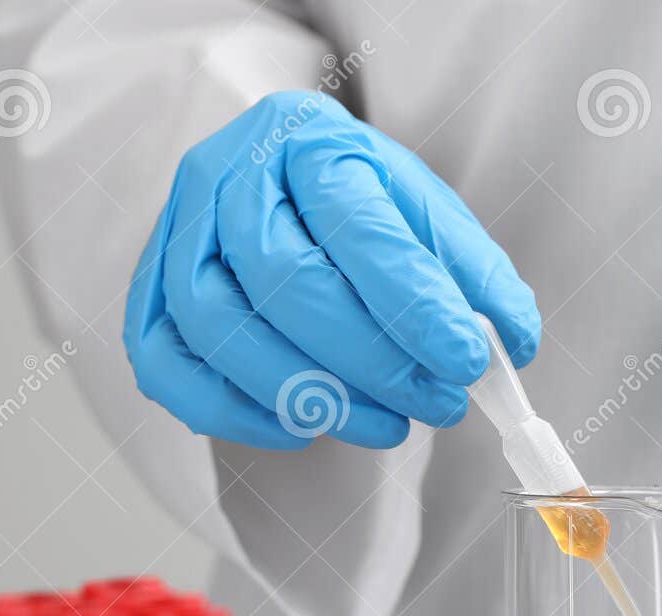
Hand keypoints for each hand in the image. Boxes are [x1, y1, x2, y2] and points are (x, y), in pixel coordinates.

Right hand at [123, 91, 539, 448]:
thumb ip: (476, 277)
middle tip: (438, 403)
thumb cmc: (366, 212)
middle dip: (373, 361)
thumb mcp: (431, 219)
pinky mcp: (149, 295)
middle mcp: (229, 177)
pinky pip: (169, 368)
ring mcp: (177, 235)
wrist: (288, 197)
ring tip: (389, 426)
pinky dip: (237, 412)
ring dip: (315, 395)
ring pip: (222, 327)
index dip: (415, 304)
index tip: (467, 361)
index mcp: (310, 141)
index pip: (358, 226)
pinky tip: (304, 429)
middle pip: (285, 280)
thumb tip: (512, 341)